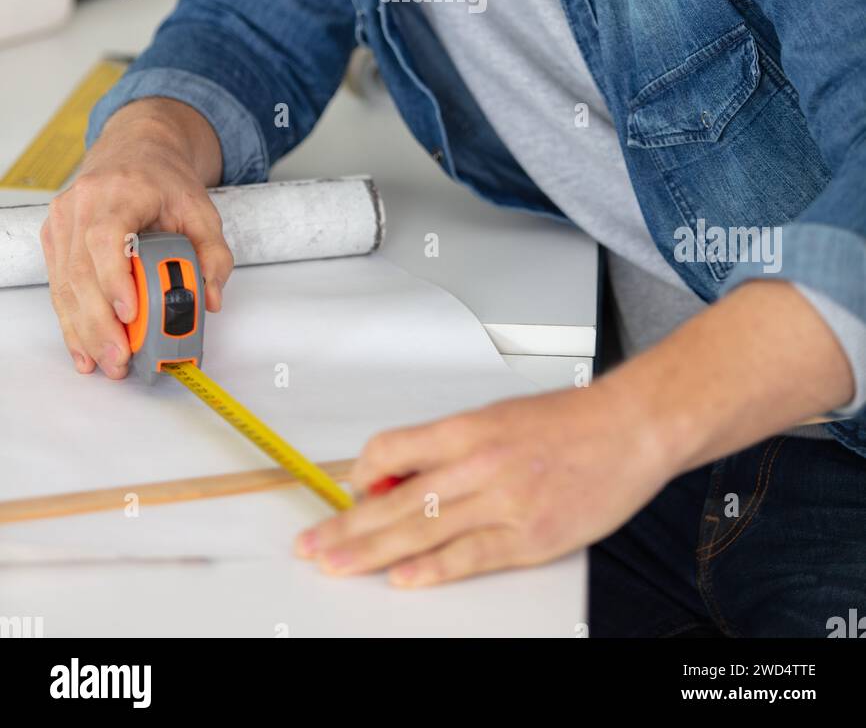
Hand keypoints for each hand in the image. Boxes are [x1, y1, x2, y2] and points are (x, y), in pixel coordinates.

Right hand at [41, 101, 231, 379]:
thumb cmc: (164, 179)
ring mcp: (64, 221)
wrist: (135, 149)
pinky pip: (59, 287)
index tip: (128, 312)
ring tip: (107, 362)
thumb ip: (213, 253)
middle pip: (81, 270)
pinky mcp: (55, 239)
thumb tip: (211, 298)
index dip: (114, 277)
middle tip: (120, 357)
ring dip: (84, 330)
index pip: (106, 236)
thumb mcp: (201, 208)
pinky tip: (84, 349)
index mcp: (121, 190)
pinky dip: (72, 322)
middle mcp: (84, 204)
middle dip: (99, 322)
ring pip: (65, 284)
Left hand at [294, 379, 670, 587]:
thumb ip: (455, 444)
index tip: (346, 493)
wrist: (629, 428)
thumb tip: (408, 470)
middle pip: (396, 500)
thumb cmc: (571, 421)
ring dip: (372, 552)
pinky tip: (403, 579)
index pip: (393, 449)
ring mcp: (503, 502)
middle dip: (347, 525)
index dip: (361, 474)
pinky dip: (433, 571)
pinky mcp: (528, 536)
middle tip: (313, 543)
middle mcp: (478, 463)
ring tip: (336, 564)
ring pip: (422, 531)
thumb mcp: (501, 416)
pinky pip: (469, 557)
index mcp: (468, 427)